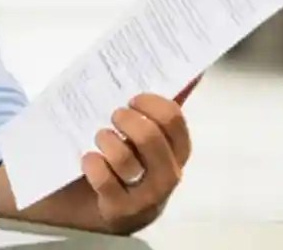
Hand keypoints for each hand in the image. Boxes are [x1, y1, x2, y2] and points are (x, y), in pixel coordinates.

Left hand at [81, 76, 199, 233]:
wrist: (94, 204)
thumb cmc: (122, 158)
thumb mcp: (142, 131)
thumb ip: (161, 106)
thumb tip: (193, 72)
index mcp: (176, 150)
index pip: (173, 119)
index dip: (150, 102)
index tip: (131, 98)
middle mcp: (166, 174)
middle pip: (151, 138)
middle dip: (127, 120)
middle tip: (114, 116)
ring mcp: (145, 196)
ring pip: (126, 161)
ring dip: (106, 141)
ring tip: (100, 137)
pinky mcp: (120, 210)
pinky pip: (106, 183)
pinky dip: (94, 166)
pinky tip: (89, 159)